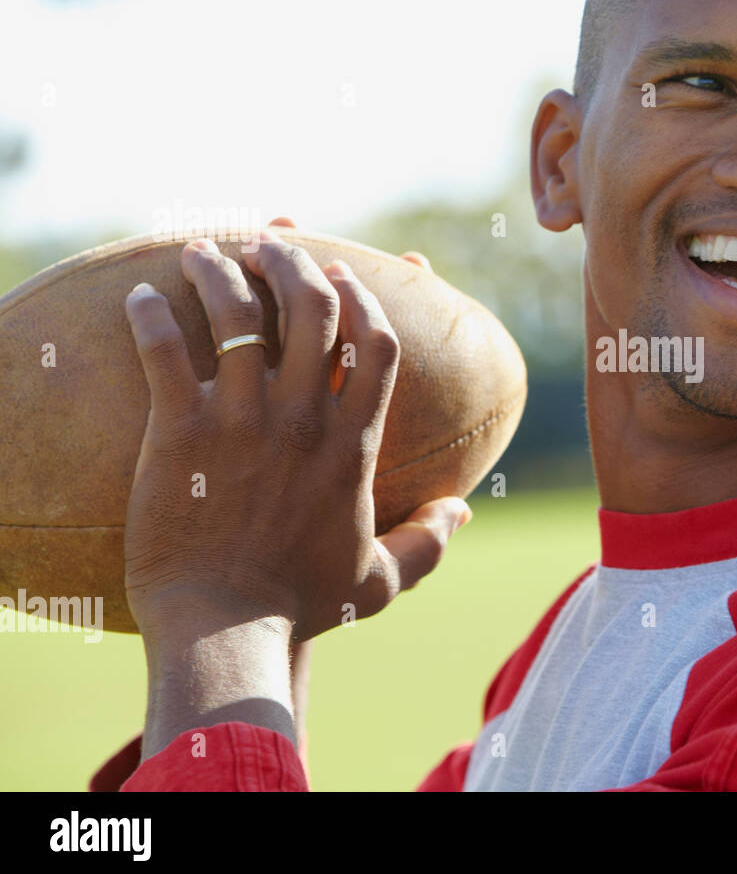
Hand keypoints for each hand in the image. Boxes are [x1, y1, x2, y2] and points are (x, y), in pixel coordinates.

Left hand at [122, 224, 468, 643]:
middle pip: (313, 310)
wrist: (225, 629)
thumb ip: (429, 542)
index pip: (375, 345)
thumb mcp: (381, 580)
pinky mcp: (179, 432)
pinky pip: (165, 352)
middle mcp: (302, 419)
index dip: (363, 296)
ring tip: (207, 251)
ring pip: (240, 316)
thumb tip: (462, 513)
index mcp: (351, 444)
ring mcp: (241, 420)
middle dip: (296, 262)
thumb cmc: (301, 607)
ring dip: (223, 271)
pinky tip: (137, 299)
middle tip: (272, 245)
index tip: (343, 272)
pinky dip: (150, 316)